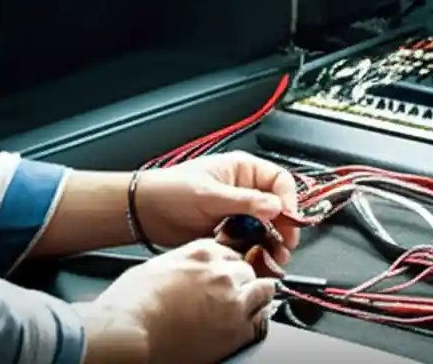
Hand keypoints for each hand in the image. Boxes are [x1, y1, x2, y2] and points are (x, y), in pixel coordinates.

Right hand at [76, 239, 277, 363]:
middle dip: (242, 281)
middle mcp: (222, 272)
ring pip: (264, 291)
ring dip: (256, 297)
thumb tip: (186, 270)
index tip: (224, 275)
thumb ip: (181, 263)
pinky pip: (261, 321)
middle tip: (232, 294)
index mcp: (202, 253)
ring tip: (246, 307)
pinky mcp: (237, 329)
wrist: (129, 333)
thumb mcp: (155, 267)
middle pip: (247, 270)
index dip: (226, 266)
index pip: (230, 252)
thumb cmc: (130, 304)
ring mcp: (233, 300)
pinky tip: (247, 325)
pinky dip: (256, 321)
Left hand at [135, 152, 299, 269]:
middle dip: (284, 227)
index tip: (289, 220)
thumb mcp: (209, 195)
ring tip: (274, 258)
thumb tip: (275, 207)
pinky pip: (251, 241)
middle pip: (277, 208)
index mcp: (243, 170)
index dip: (289, 200)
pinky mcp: (230, 231)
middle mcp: (245, 190)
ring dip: (272, 242)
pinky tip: (258, 260)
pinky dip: (256, 251)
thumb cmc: (171, 191)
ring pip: (267, 227)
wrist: (143, 213)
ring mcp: (238, 212)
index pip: (280, 182)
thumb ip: (244, 202)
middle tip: (286, 245)